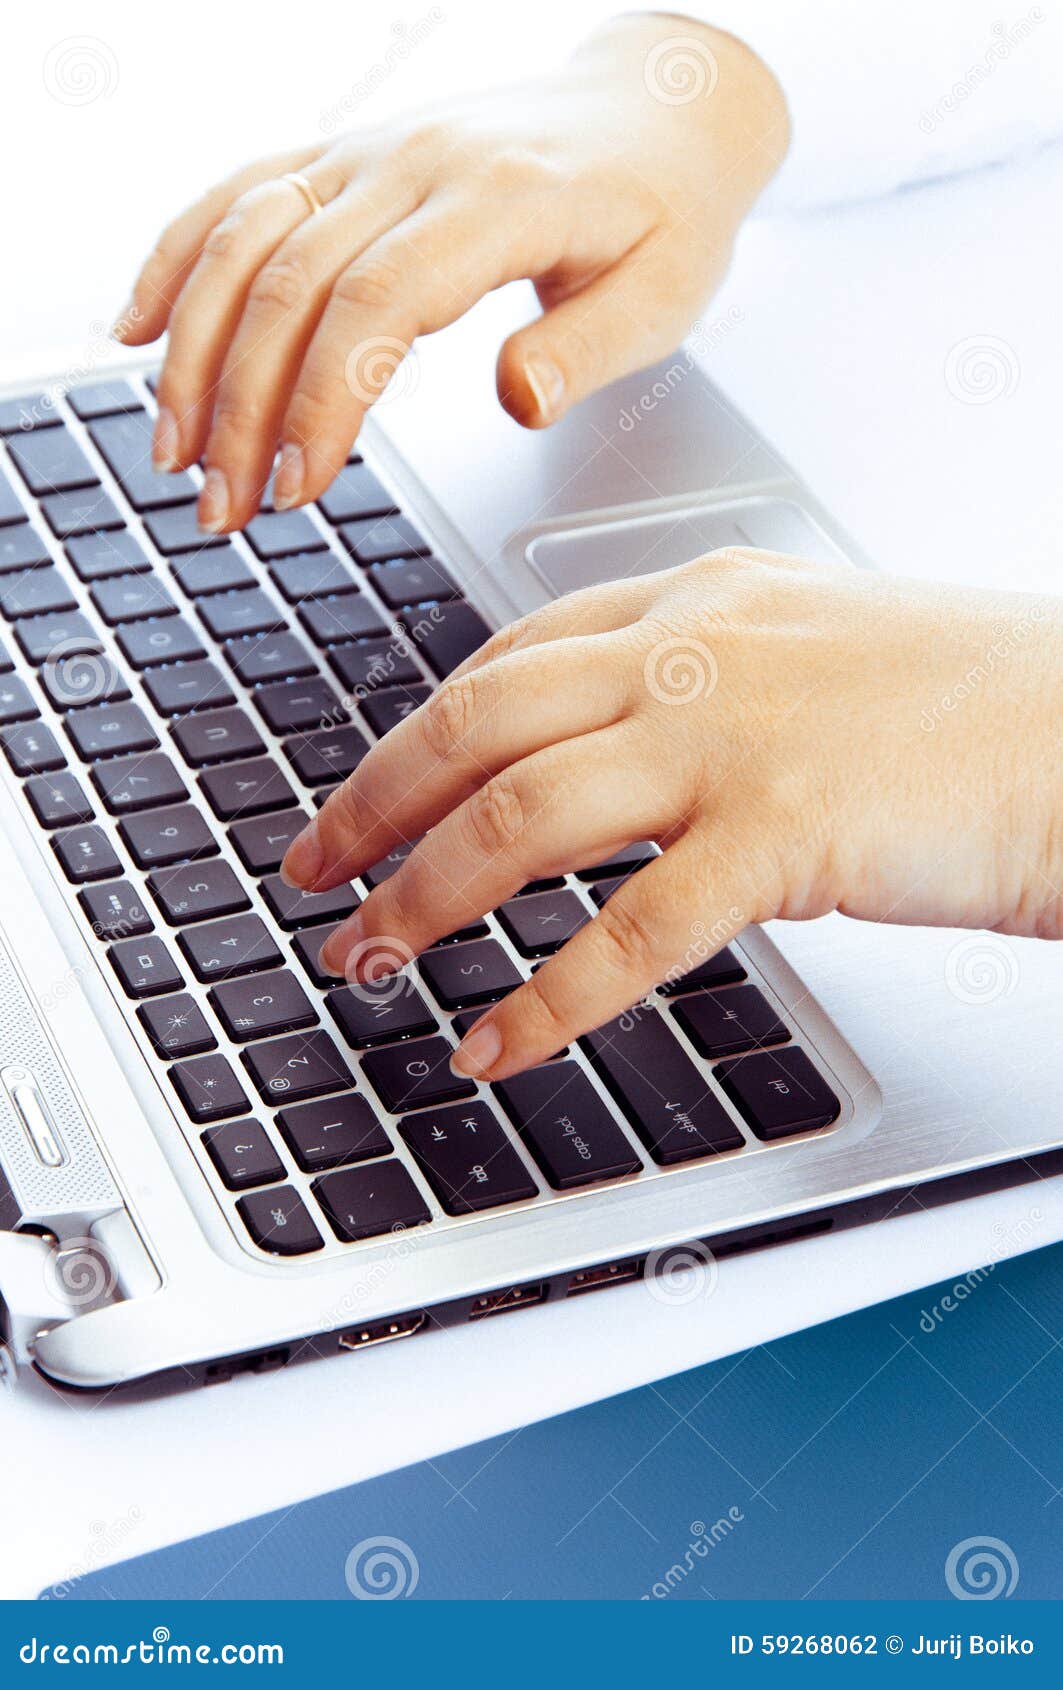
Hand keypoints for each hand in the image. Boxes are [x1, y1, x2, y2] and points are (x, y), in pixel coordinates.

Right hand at [115, 13, 787, 531]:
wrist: (661, 107)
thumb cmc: (666, 212)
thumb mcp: (665, 295)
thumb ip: (589, 349)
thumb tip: (518, 400)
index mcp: (502, 201)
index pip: (378, 306)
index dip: (322, 404)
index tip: (296, 489)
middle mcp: (420, 162)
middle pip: (291, 282)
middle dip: (239, 406)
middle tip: (220, 508)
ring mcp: (374, 149)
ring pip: (246, 236)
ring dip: (192, 346)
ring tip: (170, 448)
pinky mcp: (348, 152)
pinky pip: (240, 190)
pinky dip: (178, 256)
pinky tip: (136, 325)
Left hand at [279, 548, 1062, 1079]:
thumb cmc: (978, 707)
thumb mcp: (821, 658)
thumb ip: (712, 695)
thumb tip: (628, 781)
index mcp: (704, 598)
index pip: (515, 657)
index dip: (420, 732)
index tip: (369, 790)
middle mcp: (698, 652)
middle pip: (479, 721)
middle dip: (374, 804)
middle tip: (313, 873)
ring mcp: (736, 736)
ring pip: (523, 814)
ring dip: (426, 896)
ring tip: (370, 959)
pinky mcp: (787, 832)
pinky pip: (630, 932)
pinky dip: (546, 997)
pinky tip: (495, 1043)